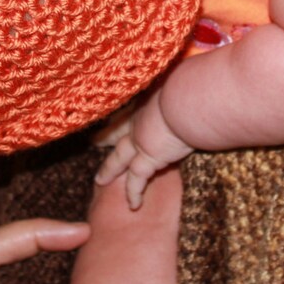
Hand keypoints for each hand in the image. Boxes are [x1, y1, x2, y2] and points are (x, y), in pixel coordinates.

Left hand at [94, 89, 192, 208]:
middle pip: (116, 131)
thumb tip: (188, 79)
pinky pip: (137, 179)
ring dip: (110, 170)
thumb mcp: (179, 78)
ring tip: (100, 180)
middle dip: (105, 137)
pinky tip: (133, 204)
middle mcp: (139, 118)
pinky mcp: (147, 158)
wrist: (187, 99)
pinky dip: (134, 192)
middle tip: (93, 141)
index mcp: (148, 98)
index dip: (121, 114)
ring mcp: (139, 139)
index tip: (111, 117)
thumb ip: (179, 81)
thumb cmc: (190, 83)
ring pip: (119, 158)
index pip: (130, 107)